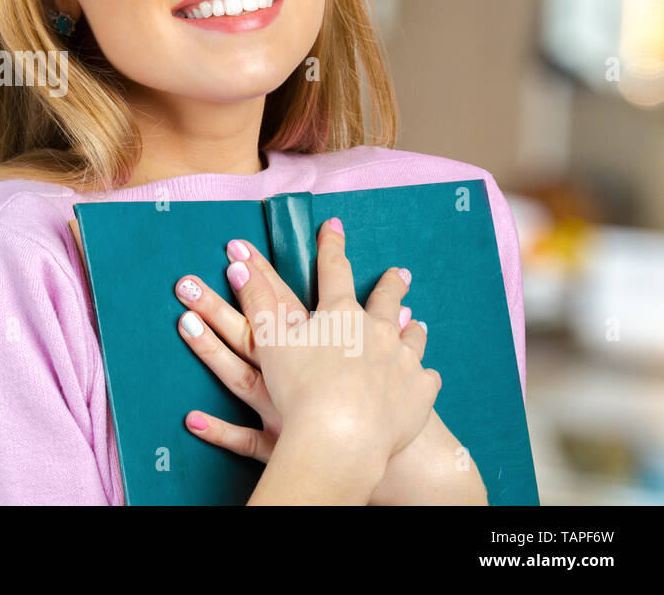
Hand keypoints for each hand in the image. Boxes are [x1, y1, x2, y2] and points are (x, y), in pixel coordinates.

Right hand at [172, 217, 442, 499]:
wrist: (341, 439)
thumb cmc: (299, 390)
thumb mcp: (270, 342)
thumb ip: (257, 301)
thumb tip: (238, 264)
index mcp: (341, 315)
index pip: (334, 270)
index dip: (331, 246)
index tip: (334, 227)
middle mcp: (379, 330)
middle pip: (388, 298)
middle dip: (392, 283)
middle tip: (400, 273)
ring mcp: (404, 361)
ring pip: (413, 336)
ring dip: (411, 327)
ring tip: (415, 323)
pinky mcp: (420, 393)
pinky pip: (427, 377)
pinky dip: (423, 375)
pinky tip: (422, 377)